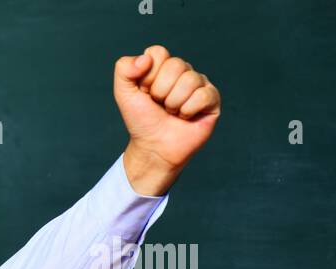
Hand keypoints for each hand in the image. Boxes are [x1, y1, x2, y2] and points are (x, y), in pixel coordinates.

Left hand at [113, 45, 220, 194]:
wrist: (154, 147)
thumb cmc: (141, 121)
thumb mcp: (123, 94)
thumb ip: (123, 69)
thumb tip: (145, 58)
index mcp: (162, 67)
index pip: (158, 52)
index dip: (148, 75)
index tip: (145, 92)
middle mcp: (182, 72)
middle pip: (175, 65)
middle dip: (161, 91)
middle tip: (159, 105)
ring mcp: (199, 84)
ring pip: (189, 80)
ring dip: (174, 103)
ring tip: (171, 112)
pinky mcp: (212, 99)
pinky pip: (203, 95)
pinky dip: (188, 110)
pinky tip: (185, 117)